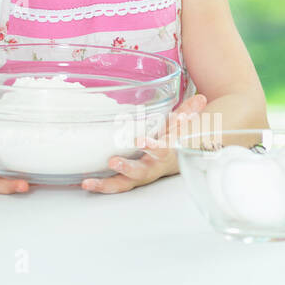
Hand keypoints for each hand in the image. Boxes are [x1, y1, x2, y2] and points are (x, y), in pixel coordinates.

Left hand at [82, 93, 207, 194]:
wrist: (174, 163)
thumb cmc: (172, 142)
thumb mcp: (179, 127)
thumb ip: (187, 113)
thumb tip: (201, 98)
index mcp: (164, 155)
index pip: (161, 150)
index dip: (153, 146)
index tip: (142, 142)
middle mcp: (150, 168)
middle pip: (140, 172)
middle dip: (127, 168)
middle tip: (114, 161)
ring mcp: (137, 177)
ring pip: (123, 184)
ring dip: (106, 185)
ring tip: (89, 182)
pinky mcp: (126, 181)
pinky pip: (112, 186)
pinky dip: (98, 186)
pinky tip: (83, 183)